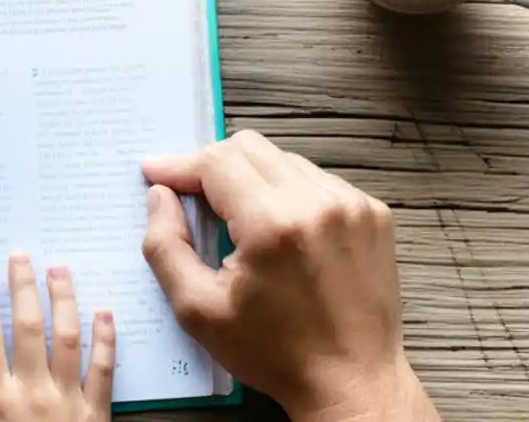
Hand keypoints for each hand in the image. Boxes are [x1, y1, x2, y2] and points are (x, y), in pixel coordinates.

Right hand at [0, 254, 115, 421]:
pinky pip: (102, 368)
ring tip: (59, 271)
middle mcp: (34, 392)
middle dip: (23, 287)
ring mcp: (68, 399)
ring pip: (66, 337)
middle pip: (28, 327)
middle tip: (21, 258)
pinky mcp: (96, 411)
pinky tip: (104, 313)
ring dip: (63, 300)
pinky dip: (104, 339)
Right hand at [142, 131, 440, 421]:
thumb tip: (160, 196)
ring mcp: (353, 204)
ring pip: (283, 159)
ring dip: (250, 176)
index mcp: (274, 224)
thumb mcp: (198, 310)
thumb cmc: (275, 352)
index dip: (179, 165)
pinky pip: (316, 179)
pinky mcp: (373, 213)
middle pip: (248, 147)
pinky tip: (277, 226)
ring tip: (235, 215)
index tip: (155, 172)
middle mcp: (319, 202)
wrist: (354, 382)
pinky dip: (286, 191)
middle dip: (210, 164)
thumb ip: (166, 246)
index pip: (216, 162)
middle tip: (188, 193)